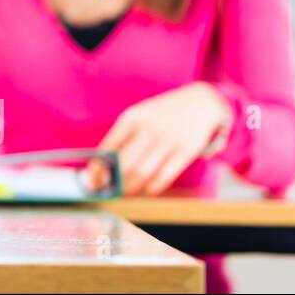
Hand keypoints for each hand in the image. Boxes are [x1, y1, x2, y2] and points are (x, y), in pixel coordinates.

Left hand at [97, 81, 232, 195]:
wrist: (200, 102)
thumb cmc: (163, 113)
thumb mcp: (140, 115)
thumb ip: (123, 136)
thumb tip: (104, 164)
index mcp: (131, 118)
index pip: (108, 147)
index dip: (98, 168)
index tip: (93, 181)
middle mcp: (148, 128)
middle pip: (124, 164)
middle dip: (113, 182)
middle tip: (108, 191)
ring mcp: (168, 140)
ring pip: (143, 172)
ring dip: (131, 187)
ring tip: (126, 192)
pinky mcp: (185, 151)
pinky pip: (165, 175)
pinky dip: (153, 187)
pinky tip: (147, 190)